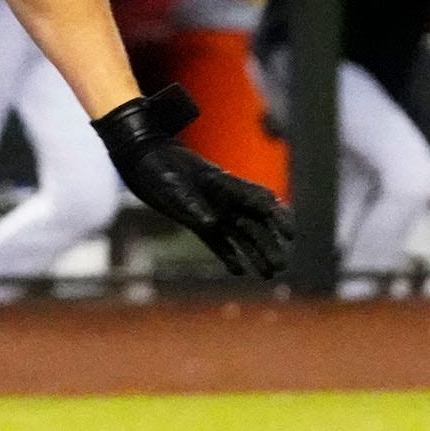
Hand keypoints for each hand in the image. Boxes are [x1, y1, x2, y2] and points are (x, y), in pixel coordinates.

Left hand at [92, 85, 291, 277]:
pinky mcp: (196, 220)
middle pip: (255, 222)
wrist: (139, 156)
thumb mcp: (168, 183)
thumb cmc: (155, 165)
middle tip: (280, 266)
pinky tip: (239, 270)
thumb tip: (210, 224)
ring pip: (241, 234)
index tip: (290, 234)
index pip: (260, 200)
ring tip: (268, 274)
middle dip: (270, 243)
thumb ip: (188, 202)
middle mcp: (222, 198)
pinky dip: (229, 254)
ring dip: (255, 253)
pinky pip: (218, 241)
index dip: (278, 217)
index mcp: (223, 183)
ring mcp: (211, 208)